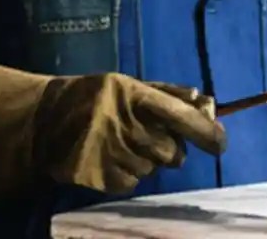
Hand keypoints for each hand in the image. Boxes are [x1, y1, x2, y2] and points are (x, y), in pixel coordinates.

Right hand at [33, 73, 227, 193]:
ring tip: (124, 143)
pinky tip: (113, 157)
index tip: (220, 144)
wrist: (45, 120)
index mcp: (135, 97)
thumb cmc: (95, 97)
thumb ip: (168, 93)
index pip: (182, 117)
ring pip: (154, 169)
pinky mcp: (102, 176)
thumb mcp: (128, 84)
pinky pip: (134, 182)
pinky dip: (129, 172)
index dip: (207, 133)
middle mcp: (127, 126)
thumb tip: (205, 102)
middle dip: (170, 148)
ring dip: (148, 160)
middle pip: (173, 153)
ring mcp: (114, 154)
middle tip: (151, 136)